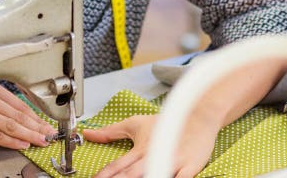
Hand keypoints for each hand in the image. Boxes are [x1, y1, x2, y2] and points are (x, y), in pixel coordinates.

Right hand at [0, 79, 54, 149]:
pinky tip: (21, 143)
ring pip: (10, 124)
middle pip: (17, 114)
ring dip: (28, 134)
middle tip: (49, 134)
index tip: (45, 124)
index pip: (19, 103)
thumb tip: (20, 119)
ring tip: (39, 140)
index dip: (35, 116)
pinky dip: (11, 140)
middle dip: (36, 126)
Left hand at [85, 113, 217, 177]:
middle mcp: (155, 156)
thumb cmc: (166, 122)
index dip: (105, 174)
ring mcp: (173, 162)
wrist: (197, 115)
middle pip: (132, 175)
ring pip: (156, 175)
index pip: (118, 165)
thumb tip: (88, 134)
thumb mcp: (136, 123)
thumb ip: (111, 132)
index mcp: (141, 149)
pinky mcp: (190, 167)